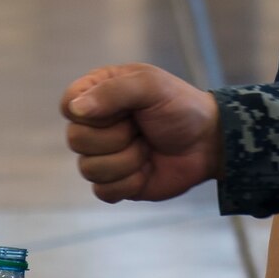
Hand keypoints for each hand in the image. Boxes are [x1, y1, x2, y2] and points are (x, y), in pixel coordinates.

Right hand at [61, 63, 222, 202]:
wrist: (209, 143)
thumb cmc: (181, 108)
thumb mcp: (151, 86)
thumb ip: (113, 91)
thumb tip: (76, 110)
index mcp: (99, 94)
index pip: (69, 105)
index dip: (91, 112)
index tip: (124, 109)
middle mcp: (96, 125)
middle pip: (76, 139)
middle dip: (116, 138)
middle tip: (142, 129)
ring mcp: (104, 155)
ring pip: (88, 168)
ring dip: (127, 161)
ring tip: (148, 148)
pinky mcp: (115, 182)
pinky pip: (103, 191)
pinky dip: (130, 183)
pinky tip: (147, 170)